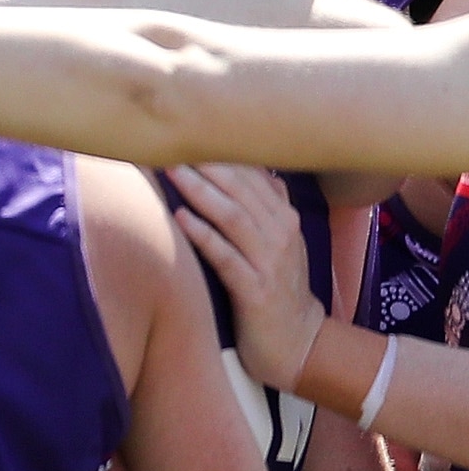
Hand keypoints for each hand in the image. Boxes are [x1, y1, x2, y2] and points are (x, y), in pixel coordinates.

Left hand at [170, 162, 320, 388]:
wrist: (296, 341)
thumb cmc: (274, 286)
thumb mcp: (275, 242)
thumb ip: (261, 205)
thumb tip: (248, 165)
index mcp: (283, 220)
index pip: (252, 177)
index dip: (222, 153)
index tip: (189, 129)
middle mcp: (280, 236)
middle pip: (242, 191)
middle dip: (208, 164)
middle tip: (173, 140)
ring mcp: (270, 263)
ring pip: (235, 219)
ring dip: (202, 193)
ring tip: (173, 171)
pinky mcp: (256, 292)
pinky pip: (228, 259)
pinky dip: (205, 236)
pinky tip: (181, 218)